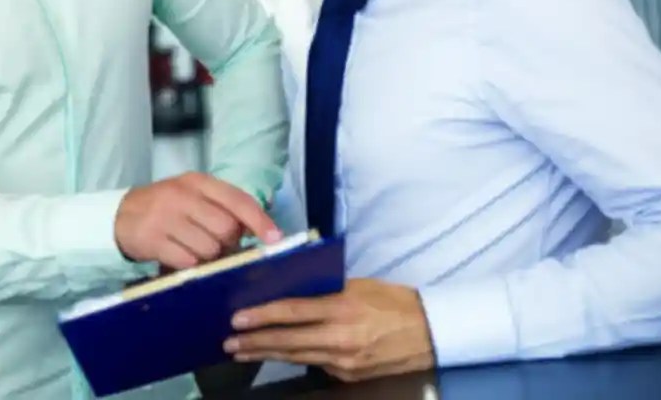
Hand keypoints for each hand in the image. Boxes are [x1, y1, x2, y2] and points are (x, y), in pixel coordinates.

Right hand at [115, 172, 281, 269]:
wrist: (120, 216)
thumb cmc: (166, 207)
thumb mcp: (193, 196)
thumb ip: (223, 207)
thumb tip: (259, 232)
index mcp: (198, 182)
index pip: (237, 200)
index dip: (259, 221)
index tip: (275, 239)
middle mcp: (182, 195)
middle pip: (226, 228)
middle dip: (227, 243)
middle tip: (216, 245)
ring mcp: (165, 217)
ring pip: (208, 249)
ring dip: (208, 257)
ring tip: (194, 249)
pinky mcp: (152, 239)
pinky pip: (187, 261)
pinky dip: (188, 264)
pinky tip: (178, 255)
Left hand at [224, 278, 434, 382]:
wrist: (431, 333)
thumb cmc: (394, 302)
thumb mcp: (358, 285)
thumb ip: (324, 290)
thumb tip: (290, 290)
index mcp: (343, 308)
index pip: (293, 312)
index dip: (262, 316)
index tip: (238, 319)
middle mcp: (341, 338)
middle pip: (288, 341)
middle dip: (254, 342)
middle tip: (229, 342)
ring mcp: (344, 362)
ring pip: (296, 357)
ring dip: (266, 354)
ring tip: (242, 352)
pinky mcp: (349, 375)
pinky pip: (314, 365)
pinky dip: (293, 359)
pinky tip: (274, 356)